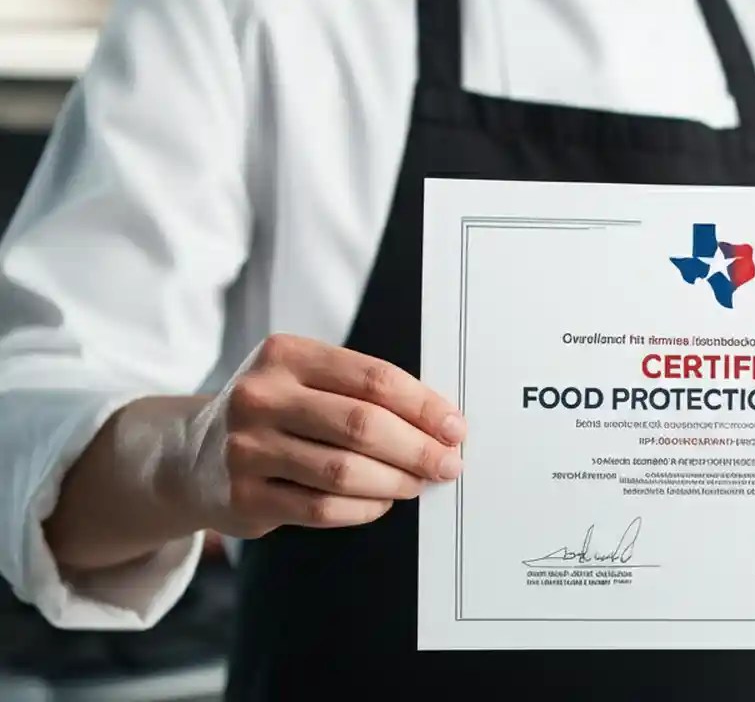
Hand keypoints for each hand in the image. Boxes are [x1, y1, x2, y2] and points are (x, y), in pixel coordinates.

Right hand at [180, 334, 465, 538]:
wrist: (190, 456)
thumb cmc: (273, 414)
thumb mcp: (305, 380)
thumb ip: (362, 392)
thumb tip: (440, 424)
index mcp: (285, 355)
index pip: (373, 378)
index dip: (424, 406)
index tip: (454, 427)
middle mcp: (260, 396)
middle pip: (362, 425)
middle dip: (418, 448)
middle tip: (447, 463)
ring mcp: (245, 447)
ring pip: (344, 471)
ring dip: (395, 481)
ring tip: (417, 483)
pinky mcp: (242, 496)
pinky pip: (321, 508)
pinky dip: (364, 508)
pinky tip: (381, 502)